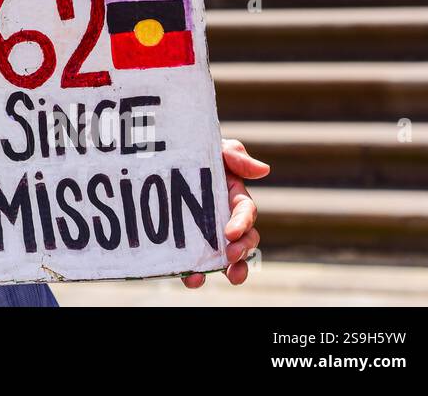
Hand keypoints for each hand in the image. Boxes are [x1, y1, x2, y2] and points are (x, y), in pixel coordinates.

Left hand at [181, 138, 268, 288]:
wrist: (164, 156)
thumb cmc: (195, 150)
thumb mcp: (215, 149)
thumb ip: (236, 156)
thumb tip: (264, 170)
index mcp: (234, 198)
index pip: (245, 213)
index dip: (242, 224)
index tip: (231, 233)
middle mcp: (225, 220)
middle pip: (242, 241)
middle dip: (241, 253)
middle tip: (231, 258)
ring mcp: (208, 234)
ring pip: (222, 258)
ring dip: (219, 270)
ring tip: (202, 279)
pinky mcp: (189, 243)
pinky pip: (195, 261)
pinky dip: (193, 272)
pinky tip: (188, 277)